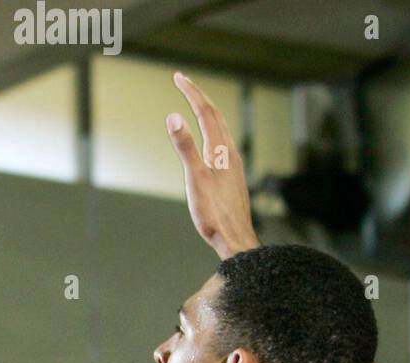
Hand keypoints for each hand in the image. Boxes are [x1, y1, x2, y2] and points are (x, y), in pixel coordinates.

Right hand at [167, 72, 259, 259]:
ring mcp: (234, 163)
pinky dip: (213, 130)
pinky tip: (211, 140)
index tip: (177, 77)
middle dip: (199, 96)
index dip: (191, 92)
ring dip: (207, 112)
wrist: (236, 238)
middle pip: (215, 115)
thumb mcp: (194, 180)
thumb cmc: (213, 214)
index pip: (205, 111)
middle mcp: (230, 151)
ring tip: (196, 104)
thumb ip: (184, 148)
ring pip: (221, 128)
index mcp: (220, 149)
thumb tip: (173, 117)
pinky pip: (223, 143)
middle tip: (183, 83)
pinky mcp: (234, 175)